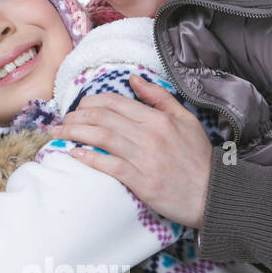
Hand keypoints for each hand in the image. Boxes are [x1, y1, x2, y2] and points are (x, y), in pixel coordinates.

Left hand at [48, 75, 212, 228]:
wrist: (214, 194)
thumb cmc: (198, 158)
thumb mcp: (186, 120)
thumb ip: (159, 97)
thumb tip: (134, 78)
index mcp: (158, 119)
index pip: (114, 102)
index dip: (90, 102)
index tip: (78, 107)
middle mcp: (149, 135)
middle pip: (102, 117)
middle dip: (75, 116)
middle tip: (62, 120)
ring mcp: (144, 158)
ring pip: (101, 137)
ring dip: (74, 132)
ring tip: (58, 133)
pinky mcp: (141, 181)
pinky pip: (109, 165)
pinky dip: (88, 157)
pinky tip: (73, 153)